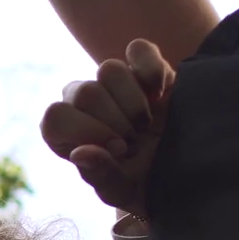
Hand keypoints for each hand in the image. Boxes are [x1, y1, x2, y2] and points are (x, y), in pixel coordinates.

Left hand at [40, 39, 173, 217]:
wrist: (183, 169)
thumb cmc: (142, 183)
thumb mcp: (121, 190)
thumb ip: (100, 174)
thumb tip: (80, 153)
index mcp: (63, 131)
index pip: (56, 116)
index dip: (87, 131)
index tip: (117, 149)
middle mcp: (80, 101)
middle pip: (86, 93)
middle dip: (117, 122)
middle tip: (135, 143)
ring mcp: (110, 82)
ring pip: (109, 69)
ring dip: (134, 102)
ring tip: (146, 125)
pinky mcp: (142, 65)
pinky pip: (138, 49)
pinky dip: (152, 70)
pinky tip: (161, 95)